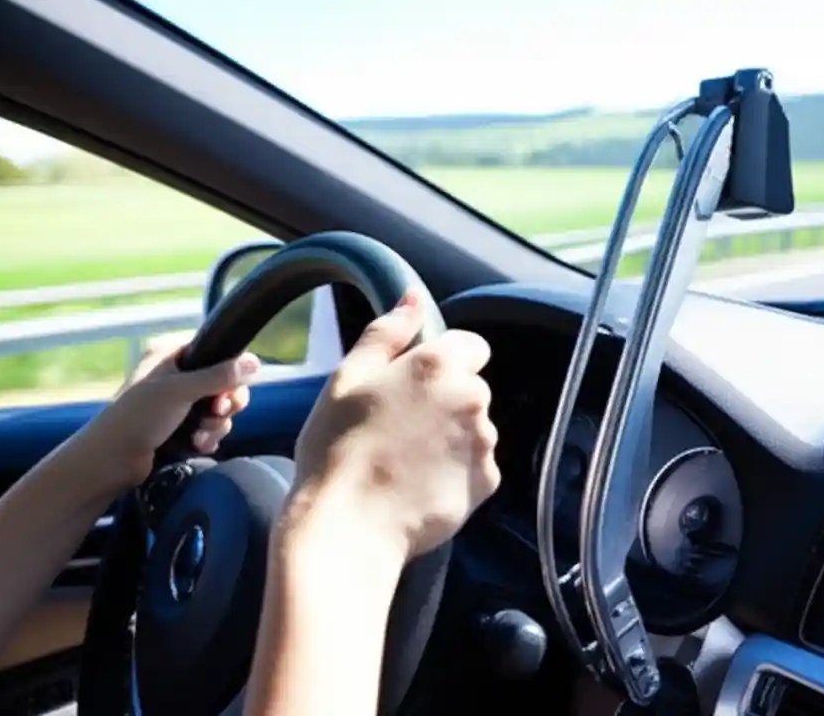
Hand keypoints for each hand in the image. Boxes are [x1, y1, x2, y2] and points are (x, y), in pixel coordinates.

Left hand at [89, 342, 258, 484]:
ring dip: (215, 426)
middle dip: (224, 405)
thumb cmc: (140, 417)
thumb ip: (220, 376)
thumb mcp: (181, 390)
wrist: (111, 461)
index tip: (226, 391)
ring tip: (199, 438)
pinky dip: (207, 438)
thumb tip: (256, 362)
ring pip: (219, 410)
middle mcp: (176, 375)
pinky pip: (209, 429)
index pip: (215, 353)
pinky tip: (197, 447)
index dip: (228, 373)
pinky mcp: (180, 428)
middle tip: (216, 414)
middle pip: (224, 384)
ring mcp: (178, 403)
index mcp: (170, 354)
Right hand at [287, 290, 499, 560]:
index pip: (470, 344)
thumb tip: (413, 297)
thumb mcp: (347, 379)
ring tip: (405, 460)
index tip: (412, 385)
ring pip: (475, 428)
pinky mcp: (487, 483)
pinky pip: (477, 467)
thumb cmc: (336, 451)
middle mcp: (472, 398)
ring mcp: (484, 442)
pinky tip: (419, 484)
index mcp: (438, 364)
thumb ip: (387, 332)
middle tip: (399, 426)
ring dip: (452, 437)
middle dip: (445, 400)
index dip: (443, 361)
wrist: (347, 527)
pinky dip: (456, 472)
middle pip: (472, 388)